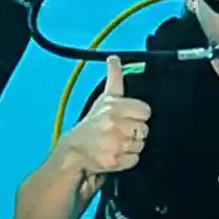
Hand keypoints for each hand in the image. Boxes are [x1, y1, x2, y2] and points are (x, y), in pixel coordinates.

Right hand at [60, 56, 151, 173]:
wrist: (74, 152)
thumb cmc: (91, 124)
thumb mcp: (103, 99)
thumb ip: (114, 78)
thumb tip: (114, 58)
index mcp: (114, 107)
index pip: (145, 111)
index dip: (137, 115)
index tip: (126, 118)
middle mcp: (114, 124)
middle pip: (144, 129)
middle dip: (134, 132)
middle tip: (118, 132)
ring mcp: (114, 143)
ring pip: (140, 145)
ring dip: (130, 146)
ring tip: (115, 143)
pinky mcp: (114, 160)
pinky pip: (134, 159)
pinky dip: (126, 159)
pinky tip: (115, 154)